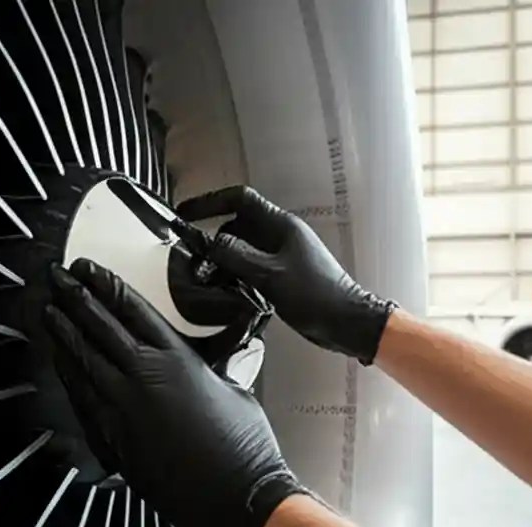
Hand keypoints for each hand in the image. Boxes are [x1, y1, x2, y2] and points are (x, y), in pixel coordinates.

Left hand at [44, 259, 314, 526]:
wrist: (234, 496)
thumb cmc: (245, 445)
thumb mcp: (237, 388)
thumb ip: (218, 364)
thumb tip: (217, 355)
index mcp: (177, 360)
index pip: (131, 310)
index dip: (106, 286)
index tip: (87, 269)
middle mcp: (143, 379)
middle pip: (98, 329)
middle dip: (74, 299)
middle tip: (55, 278)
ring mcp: (123, 410)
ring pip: (82, 362)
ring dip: (63, 335)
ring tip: (48, 313)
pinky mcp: (114, 440)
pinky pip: (83, 399)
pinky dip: (70, 377)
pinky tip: (61, 365)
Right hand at [173, 186, 396, 364]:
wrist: (345, 322)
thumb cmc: (317, 295)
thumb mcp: (269, 275)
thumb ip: (236, 256)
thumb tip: (209, 242)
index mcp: (281, 225)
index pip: (240, 199)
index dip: (210, 201)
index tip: (186, 212)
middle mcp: (280, 236)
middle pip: (237, 227)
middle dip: (214, 241)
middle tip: (196, 260)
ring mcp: (281, 257)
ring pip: (242, 251)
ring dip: (224, 262)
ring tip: (209, 280)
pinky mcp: (282, 276)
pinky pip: (251, 269)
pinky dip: (236, 277)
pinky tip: (227, 292)